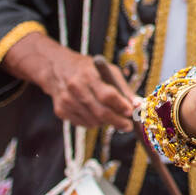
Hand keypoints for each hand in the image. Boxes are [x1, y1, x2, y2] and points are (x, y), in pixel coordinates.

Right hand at [5, 32, 132, 130]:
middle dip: (118, 122)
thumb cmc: (88, 69)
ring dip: (106, 122)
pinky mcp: (61, 111)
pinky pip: (83, 124)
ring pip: (93, 121)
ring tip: (111, 115)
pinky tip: (95, 112)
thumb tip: (138, 105)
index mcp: (89, 75)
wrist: (56, 68)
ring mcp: (66, 101)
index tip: (131, 112)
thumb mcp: (108, 71)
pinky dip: (93, 122)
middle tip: (128, 126)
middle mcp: (76, 88)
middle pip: (101, 112)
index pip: (107, 95)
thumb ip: (123, 88)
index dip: (121, 106)